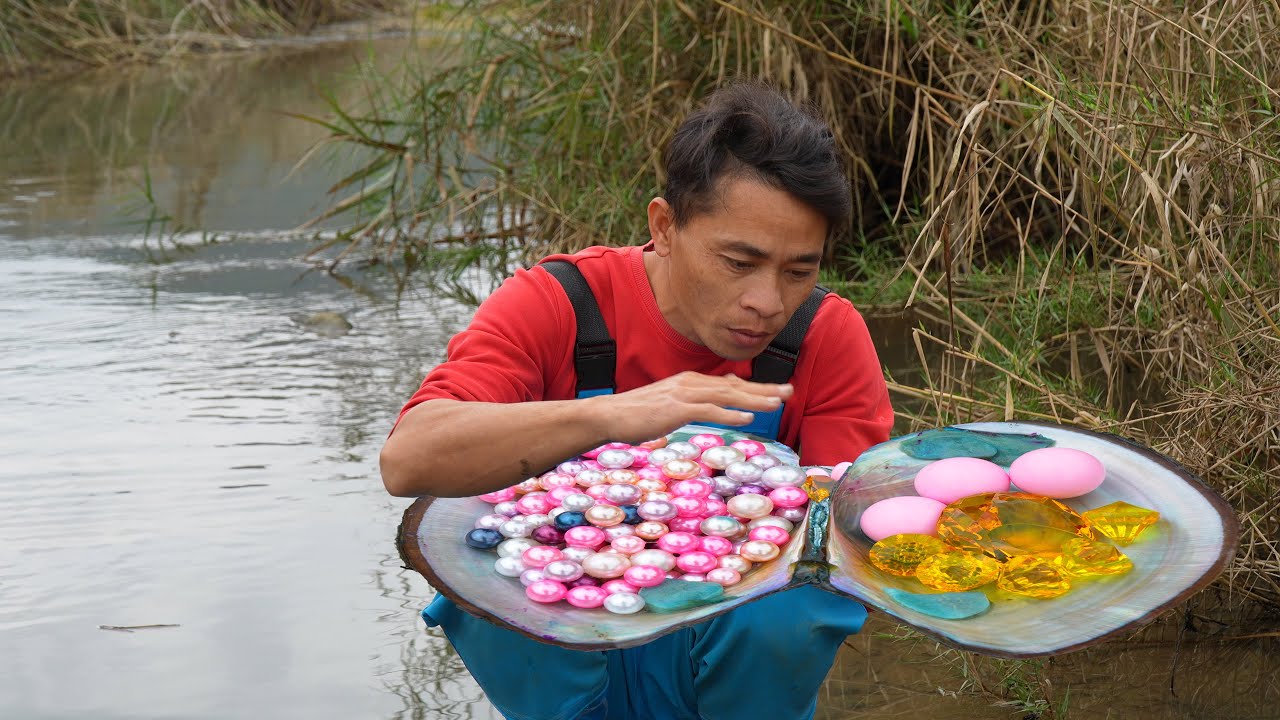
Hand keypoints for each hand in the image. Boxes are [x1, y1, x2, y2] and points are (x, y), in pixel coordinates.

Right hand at [581, 372, 793, 444]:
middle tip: (789, 391)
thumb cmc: (636, 414)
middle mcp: (690, 383)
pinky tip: (747, 417)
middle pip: (734, 385)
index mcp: (690, 382)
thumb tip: (708, 411)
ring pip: (727, 394)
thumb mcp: (669, 405)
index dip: (755, 387)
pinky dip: (729, 412)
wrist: (609, 415)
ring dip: (754, 398)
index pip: (729, 383)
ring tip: (777, 403)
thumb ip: (690, 405)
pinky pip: (708, 410)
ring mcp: (684, 394)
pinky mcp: (676, 408)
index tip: (776, 391)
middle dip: (764, 389)